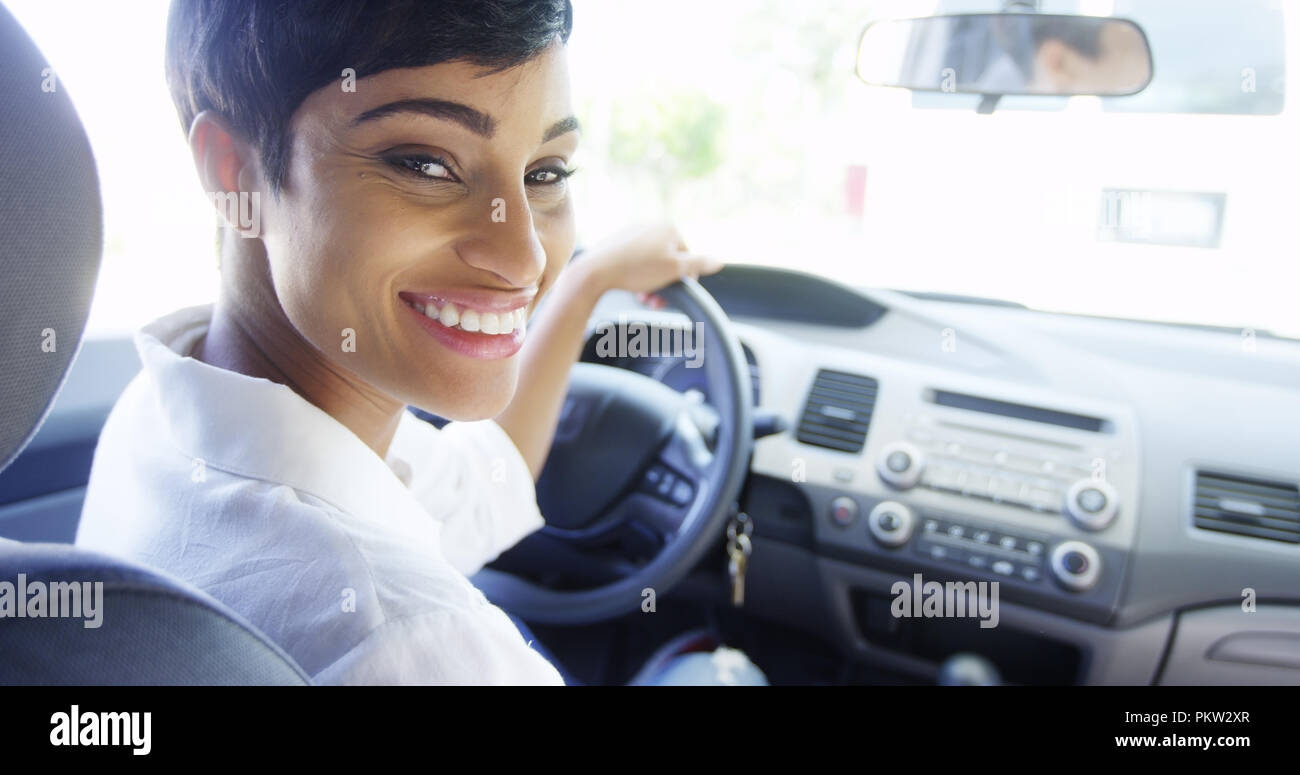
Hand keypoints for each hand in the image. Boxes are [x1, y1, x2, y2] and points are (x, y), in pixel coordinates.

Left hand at [578, 222, 722, 306]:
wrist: (596, 270)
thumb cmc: (637, 269)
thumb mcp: (674, 269)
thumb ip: (699, 264)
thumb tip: (719, 261)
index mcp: (668, 227)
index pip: (687, 256)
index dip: (683, 278)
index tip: (673, 292)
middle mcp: (651, 225)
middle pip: (668, 260)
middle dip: (664, 283)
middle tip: (655, 301)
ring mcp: (633, 232)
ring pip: (651, 263)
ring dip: (651, 283)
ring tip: (643, 297)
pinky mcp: (617, 241)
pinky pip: (635, 260)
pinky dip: (636, 275)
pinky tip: (630, 287)